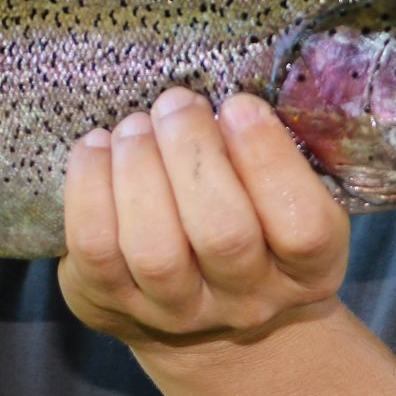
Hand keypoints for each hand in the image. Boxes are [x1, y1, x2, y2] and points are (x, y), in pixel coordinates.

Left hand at [56, 87, 349, 350]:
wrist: (200, 310)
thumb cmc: (249, 223)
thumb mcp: (280, 200)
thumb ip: (267, 156)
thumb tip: (227, 84)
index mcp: (306, 271)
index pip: (303, 228)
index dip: (270, 161)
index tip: (239, 104)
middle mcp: (247, 302)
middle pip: (223, 234)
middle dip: (192, 153)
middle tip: (177, 102)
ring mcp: (177, 311)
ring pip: (154, 249)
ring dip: (140, 170)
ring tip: (136, 125)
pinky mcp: (112, 304)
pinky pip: (96, 249)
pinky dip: (90, 189)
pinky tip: (96, 147)